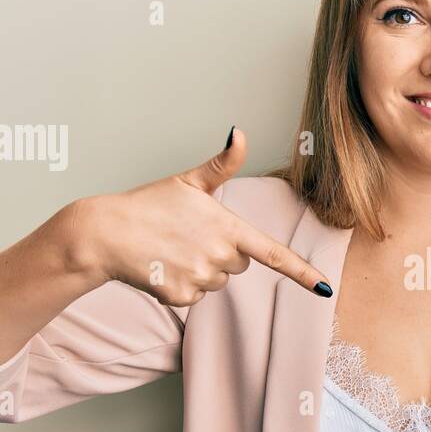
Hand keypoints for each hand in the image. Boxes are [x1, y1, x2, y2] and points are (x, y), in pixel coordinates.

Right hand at [71, 127, 332, 305]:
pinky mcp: (180, 296)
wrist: (104, 233)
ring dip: (199, 271)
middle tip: (188, 237)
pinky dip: (179, 287)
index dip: (303, 273)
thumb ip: (221, 164)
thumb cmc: (147, 205)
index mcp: (227, 227)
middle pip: (239, 266)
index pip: (274, 254)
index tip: (325, 288)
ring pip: (216, 283)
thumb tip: (239, 133)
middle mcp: (219, 255)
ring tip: (171, 250)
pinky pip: (193, 298)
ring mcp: (200, 277)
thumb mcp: (187, 182)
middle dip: (220, 254)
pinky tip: (161, 267)